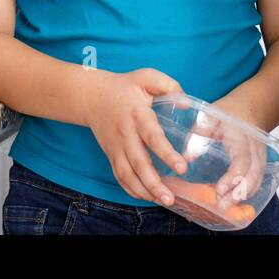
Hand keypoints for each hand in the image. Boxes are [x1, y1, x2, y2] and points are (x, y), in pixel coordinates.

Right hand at [80, 68, 189, 204]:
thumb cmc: (123, 86)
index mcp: (137, 115)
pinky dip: (131, 190)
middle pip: (139, 164)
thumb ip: (167, 85)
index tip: (181, 167)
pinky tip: (147, 198)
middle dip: (154, 184)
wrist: (91, 96)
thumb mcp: (145, 77)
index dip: (166, 154)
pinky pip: (120, 177)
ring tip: (163, 201)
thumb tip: (188, 102)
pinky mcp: (111, 155)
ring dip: (144, 191)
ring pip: (128, 175)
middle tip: (170, 198)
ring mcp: (116, 148)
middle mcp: (126, 135)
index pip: (152, 138)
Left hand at [205, 97, 268, 204]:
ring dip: (243, 196)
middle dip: (238, 192)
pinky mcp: (259, 164)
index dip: (232, 176)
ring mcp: (259, 157)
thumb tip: (187, 157)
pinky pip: (257, 181)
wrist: (247, 109)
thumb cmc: (226, 113)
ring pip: (256, 180)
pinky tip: (235, 203)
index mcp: (241, 137)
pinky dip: (247, 193)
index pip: (241, 159)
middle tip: (222, 206)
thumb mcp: (209, 117)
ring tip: (226, 209)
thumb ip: (198, 134)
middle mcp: (254, 149)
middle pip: (252, 174)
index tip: (220, 189)